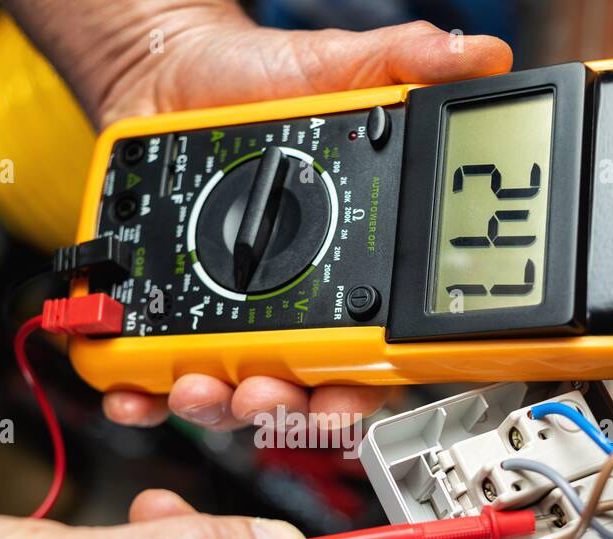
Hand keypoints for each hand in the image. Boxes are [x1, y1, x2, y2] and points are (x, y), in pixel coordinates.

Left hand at [2, 0, 511, 429]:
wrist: (170, 72)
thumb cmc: (259, 81)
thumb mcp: (339, 68)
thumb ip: (407, 64)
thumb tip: (481, 59)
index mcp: (343, 271)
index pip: (364, 354)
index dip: (358, 391)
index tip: (341, 402)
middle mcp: (288, 306)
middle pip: (295, 389)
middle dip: (280, 407)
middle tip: (264, 393)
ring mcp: (224, 315)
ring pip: (226, 391)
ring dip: (214, 405)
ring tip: (200, 387)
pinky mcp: (163, 311)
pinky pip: (152, 371)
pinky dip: (140, 393)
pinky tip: (132, 390)